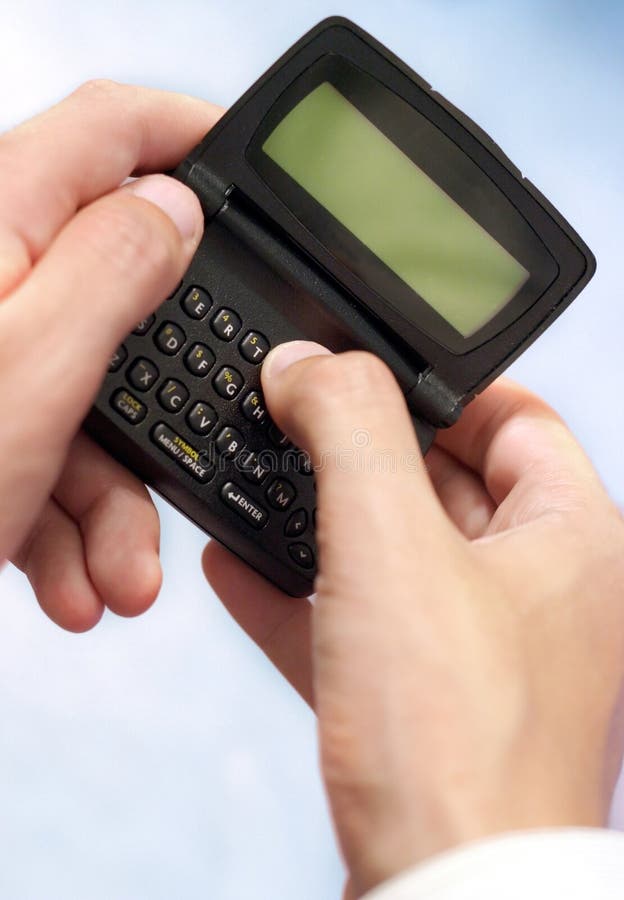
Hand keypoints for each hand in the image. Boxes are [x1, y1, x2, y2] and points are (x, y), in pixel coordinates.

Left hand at [1, 81, 220, 629]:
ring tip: (114, 572)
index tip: (245, 170)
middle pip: (116, 301)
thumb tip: (176, 208)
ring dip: (113, 499)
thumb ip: (116, 268)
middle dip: (163, 396)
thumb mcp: (33, 366)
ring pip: (90, 400)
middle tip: (183, 455)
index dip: (186, 132)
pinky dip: (69, 524)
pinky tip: (72, 578)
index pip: (109, 132)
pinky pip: (49, 452)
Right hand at [203, 341, 623, 897]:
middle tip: (298, 418)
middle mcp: (543, 595)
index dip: (436, 385)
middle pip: (446, 483)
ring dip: (324, 521)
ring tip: (261, 480)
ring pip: (397, 557)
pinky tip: (241, 569)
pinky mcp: (429, 708)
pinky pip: (361, 624)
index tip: (365, 369)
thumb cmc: (458, 742)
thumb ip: (350, 429)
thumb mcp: (393, 545)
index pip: (514, 417)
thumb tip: (310, 365)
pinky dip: (305, 595)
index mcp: (575, 540)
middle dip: (364, 452)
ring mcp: (486, 655)